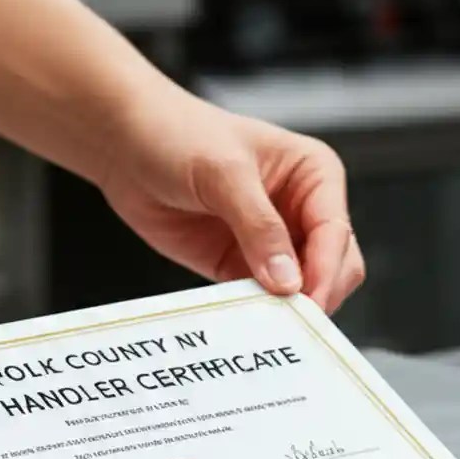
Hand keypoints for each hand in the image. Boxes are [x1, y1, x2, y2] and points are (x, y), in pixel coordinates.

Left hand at [101, 89, 364, 312]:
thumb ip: (258, 226)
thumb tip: (287, 280)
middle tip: (289, 320)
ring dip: (286, 309)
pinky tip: (241, 321)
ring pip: (301, 289)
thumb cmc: (176, 134)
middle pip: (333, 266)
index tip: (305, 300)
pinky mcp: (239, 265)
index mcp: (314, 174)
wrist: (124, 143)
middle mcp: (300, 209)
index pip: (335, 231)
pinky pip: (260, 300)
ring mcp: (272, 241)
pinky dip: (256, 314)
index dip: (325, 269)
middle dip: (315, 293)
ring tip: (265, 324)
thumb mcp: (223, 173)